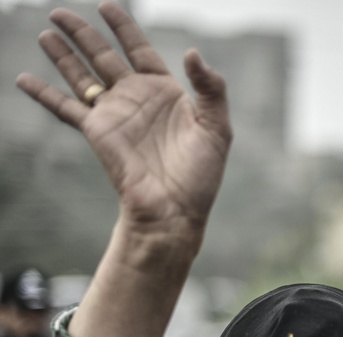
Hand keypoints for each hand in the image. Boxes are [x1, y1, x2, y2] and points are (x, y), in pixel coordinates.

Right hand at [16, 1, 230, 257]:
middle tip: (59, 11)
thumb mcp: (217, 128)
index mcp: (165, 92)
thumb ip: (211, 89)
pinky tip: (24, 79)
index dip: (123, 27)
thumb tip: (192, 53)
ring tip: (46, 32)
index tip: (105, 5)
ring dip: (62, 54)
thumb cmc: (201, 175)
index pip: (139, 49)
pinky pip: (65, 107)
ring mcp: (114, 114)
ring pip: (81, 75)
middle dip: (83, 33)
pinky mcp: (97, 131)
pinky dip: (44, 93)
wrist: (176, 209)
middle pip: (103, 55)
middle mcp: (135, 98)